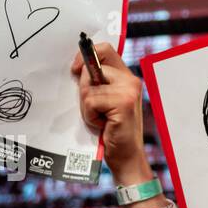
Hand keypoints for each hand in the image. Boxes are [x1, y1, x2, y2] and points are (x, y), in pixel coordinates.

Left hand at [71, 41, 145, 177]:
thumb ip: (97, 83)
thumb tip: (78, 68)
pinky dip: (90, 116)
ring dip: (87, 107)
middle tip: (95, 109)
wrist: (126, 157)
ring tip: (101, 119)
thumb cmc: (112, 132)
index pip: (105, 50)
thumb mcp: (103, 102)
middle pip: (93, 67)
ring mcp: (129, 91)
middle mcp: (130, 81)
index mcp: (126, 78)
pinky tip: (103, 125)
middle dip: (85, 88)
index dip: (87, 55)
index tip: (76, 69)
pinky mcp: (123, 103)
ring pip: (89, 88)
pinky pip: (91, 101)